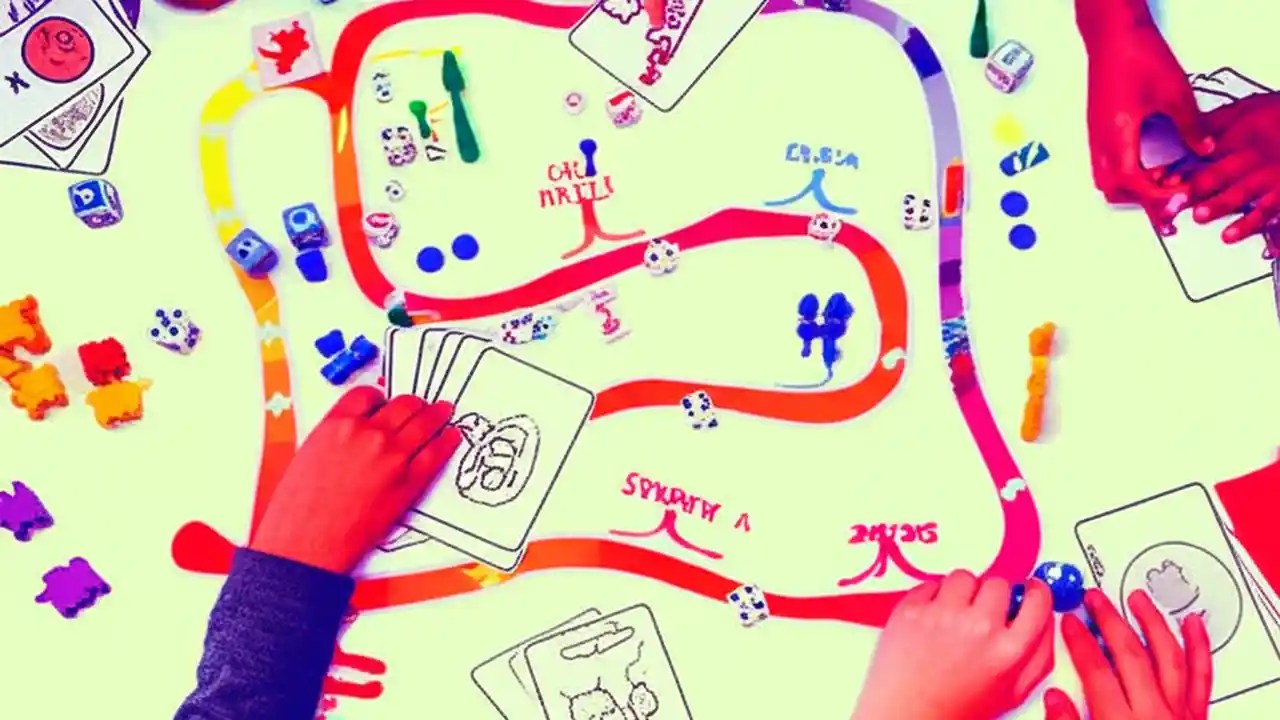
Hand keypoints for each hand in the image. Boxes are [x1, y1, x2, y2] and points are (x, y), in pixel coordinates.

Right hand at [249, 387, 461, 573]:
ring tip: (444, 412)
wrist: (305, 544)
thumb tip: (355, 434)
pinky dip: (447, 441)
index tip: (386, 403)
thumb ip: (336, 438)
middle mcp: (367, 433)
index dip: (380, 398)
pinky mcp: (409, 481)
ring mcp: (391, 456)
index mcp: (337, 424)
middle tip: (421, 406)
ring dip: (436, 414)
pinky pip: (436, 452)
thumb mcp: (308, 456)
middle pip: (402, 404)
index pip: (368, 395)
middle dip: (413, 404)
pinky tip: (451, 436)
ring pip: (424, 422)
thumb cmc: (298, 509)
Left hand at [851, 572, 1054, 719]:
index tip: (1029, 589)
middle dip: (994, 595)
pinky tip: (932, 619)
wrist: (908, 713)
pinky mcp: (911, 608)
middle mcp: (978, 627)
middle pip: (998, 584)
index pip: (1037, 600)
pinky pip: (931, 583)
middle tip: (983, 611)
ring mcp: (942, 614)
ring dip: (963, 591)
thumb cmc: (957, 707)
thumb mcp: (1012, 691)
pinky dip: (933, 596)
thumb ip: (1038, 654)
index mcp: (1009, 651)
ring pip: (963, 577)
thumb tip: (1046, 618)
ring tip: (954, 615)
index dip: (1035, 591)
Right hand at [1042, 589, 1211, 719]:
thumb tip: (1055, 699)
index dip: (1079, 642)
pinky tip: (1193, 625)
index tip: (1067, 622)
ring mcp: (1181, 715)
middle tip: (1094, 598)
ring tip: (1138, 599)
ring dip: (1153, 623)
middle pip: (1132, 655)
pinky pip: (1201, 676)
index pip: (1098, 672)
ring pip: (1170, 656)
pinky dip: (1199, 647)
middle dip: (1110, 621)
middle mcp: (1156, 716)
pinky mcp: (1197, 718)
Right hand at [1084, 24, 1212, 204]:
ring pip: (1107, 180)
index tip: (1179, 198)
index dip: (1155, 197)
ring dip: (1133, 188)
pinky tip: (1151, 165)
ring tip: (1164, 182)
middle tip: (1173, 198)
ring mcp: (1096, 136)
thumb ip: (1191, 125)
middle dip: (1143, 200)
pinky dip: (1128, 174)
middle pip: (1113, 190)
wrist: (1112, 37)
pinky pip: (1107, 165)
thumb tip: (1203, 148)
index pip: (1130, 182)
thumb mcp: (1175, 92)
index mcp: (1117, 134)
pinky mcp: (1098, 130)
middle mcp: (1101, 140)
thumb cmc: (1134, 57)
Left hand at [1183, 93, 1279, 242]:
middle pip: (1222, 175)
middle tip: (1176, 204)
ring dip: (1225, 208)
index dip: (1181, 168)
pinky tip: (1248, 243)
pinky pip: (1274, 212)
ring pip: (1248, 195)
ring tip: (1208, 222)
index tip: (1161, 181)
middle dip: (1197, 191)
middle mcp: (1257, 157)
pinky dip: (1263, 229)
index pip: (1205, 153)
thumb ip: (1215, 122)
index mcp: (1242, 136)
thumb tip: (1182, 131)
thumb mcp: (1250, 109)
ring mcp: (1275, 177)